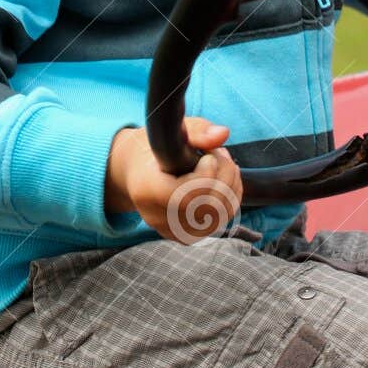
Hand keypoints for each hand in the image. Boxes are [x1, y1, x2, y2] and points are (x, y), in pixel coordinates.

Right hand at [104, 119, 242, 242]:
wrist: (136, 171)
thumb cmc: (153, 148)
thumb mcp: (171, 131)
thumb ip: (197, 131)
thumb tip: (222, 134)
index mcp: (146, 189)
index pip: (185, 196)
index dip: (207, 175)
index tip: (208, 155)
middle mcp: (156, 217)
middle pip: (207, 208)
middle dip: (225, 176)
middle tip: (220, 153)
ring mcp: (171, 230)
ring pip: (219, 216)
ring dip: (231, 185)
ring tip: (222, 163)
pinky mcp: (185, 236)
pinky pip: (220, 221)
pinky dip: (230, 198)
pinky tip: (223, 178)